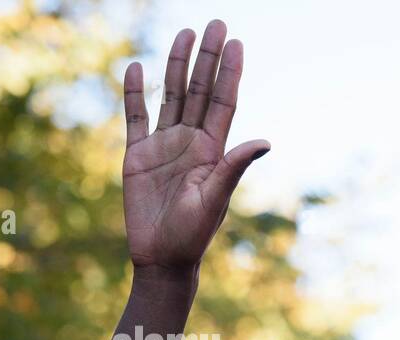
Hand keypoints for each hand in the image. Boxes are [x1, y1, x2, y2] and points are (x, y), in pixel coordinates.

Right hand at [121, 20, 269, 271]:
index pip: (222, 102)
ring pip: (169, 96)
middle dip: (206, 58)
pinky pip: (135, 117)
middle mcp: (190, 142)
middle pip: (198, 90)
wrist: (161, 257)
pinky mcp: (137, 155)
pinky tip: (137, 68)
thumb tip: (265, 141)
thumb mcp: (215, 199)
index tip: (236, 43)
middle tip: (215, 23)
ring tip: (183, 34)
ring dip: (175, 65)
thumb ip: (234, 167)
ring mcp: (164, 146)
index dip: (229, 73)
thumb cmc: (193, 235)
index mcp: (212, 151)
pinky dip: (134, 93)